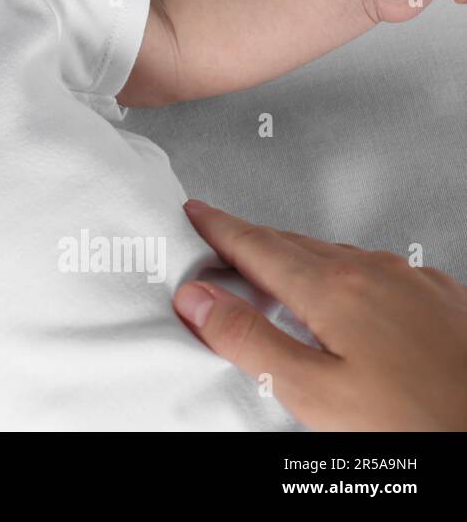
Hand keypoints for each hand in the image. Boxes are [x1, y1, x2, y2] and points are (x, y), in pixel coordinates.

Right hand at [172, 199, 466, 430]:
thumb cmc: (415, 424)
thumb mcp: (312, 392)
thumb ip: (248, 340)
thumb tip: (196, 298)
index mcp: (334, 289)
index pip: (256, 246)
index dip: (219, 228)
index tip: (194, 212)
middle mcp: (376, 272)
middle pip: (294, 245)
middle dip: (251, 241)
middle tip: (218, 240)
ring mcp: (415, 282)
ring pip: (337, 255)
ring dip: (296, 258)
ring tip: (272, 272)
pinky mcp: (444, 300)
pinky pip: (379, 269)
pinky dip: (344, 273)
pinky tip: (344, 297)